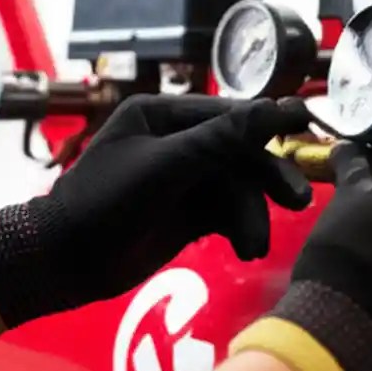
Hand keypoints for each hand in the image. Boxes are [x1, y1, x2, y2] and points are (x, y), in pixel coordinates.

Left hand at [0, 94, 313, 333]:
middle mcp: (175, 142)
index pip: (227, 114)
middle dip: (265, 179)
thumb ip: (223, 139)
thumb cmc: (106, 201)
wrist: (64, 263)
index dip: (267, 124)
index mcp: (161, 115)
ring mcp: (182, 179)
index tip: (308, 126)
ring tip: (252, 247)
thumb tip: (280, 107)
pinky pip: (226, 213)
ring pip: (235, 188)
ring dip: (249, 216)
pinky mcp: (187, 214)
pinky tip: (245, 248)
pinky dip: (239, 228)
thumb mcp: (166, 166)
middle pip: (237, 153)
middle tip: (298, 201)